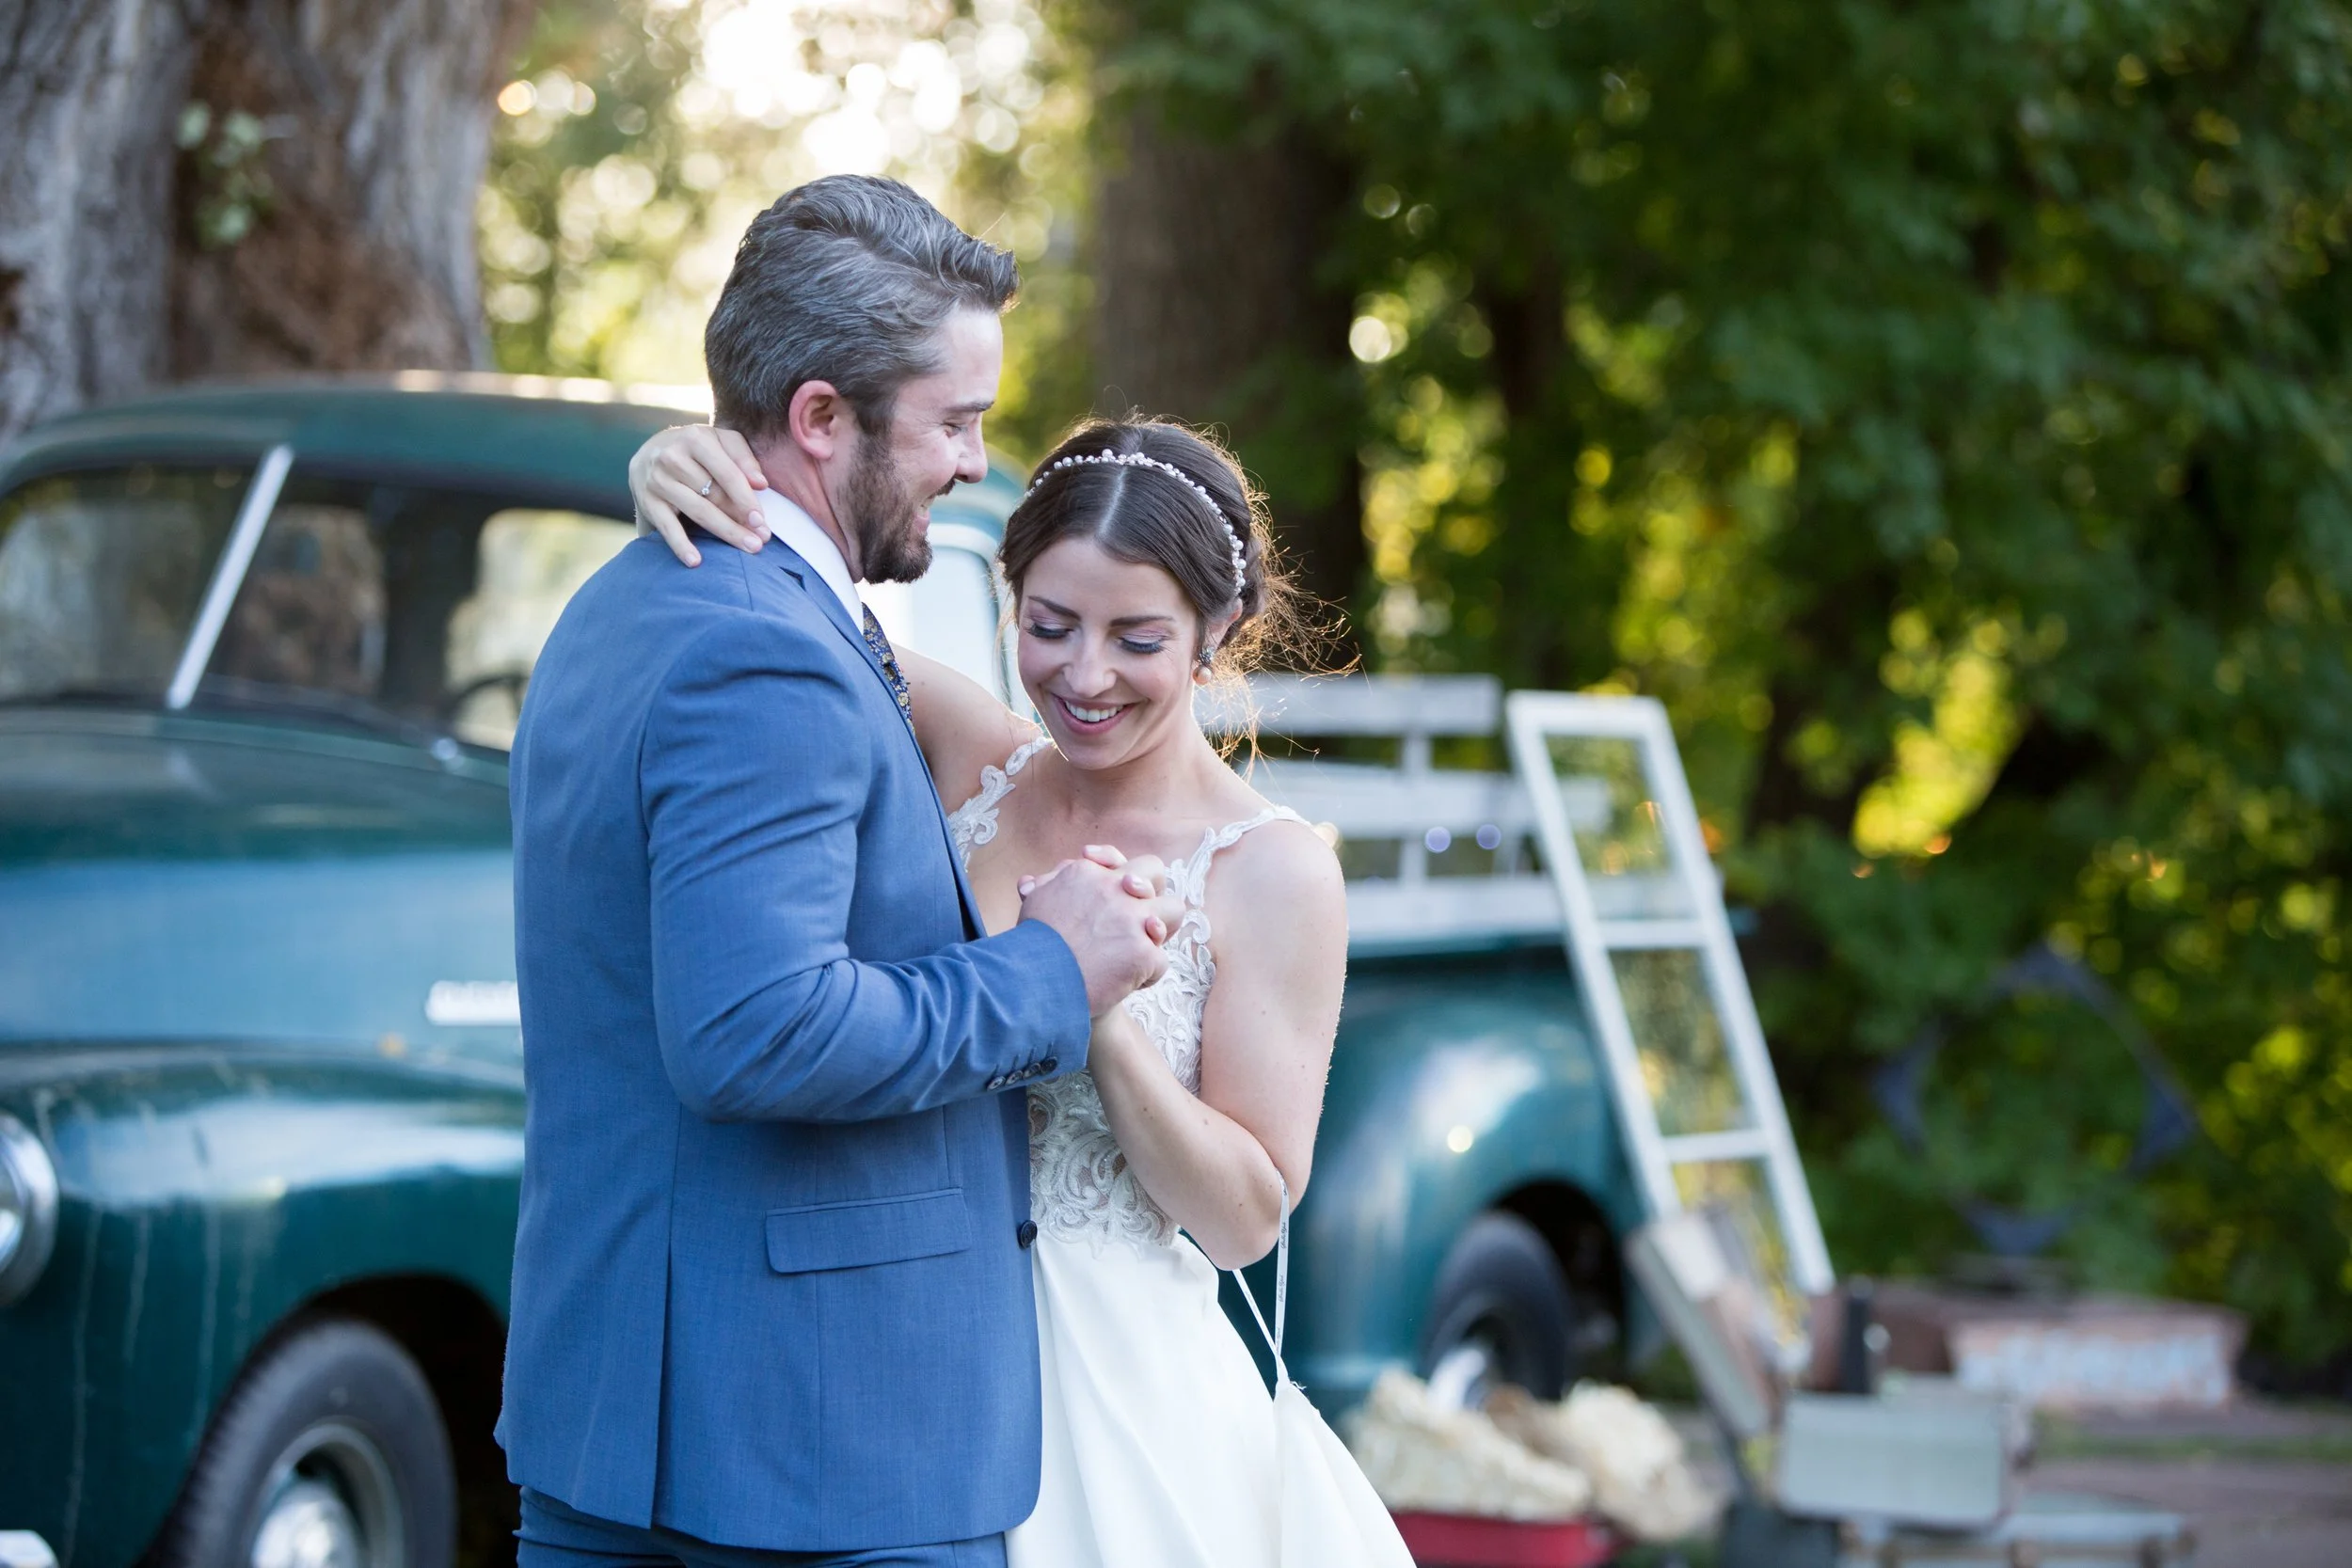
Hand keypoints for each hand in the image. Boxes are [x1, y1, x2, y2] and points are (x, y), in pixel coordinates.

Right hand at [630, 425, 768, 566]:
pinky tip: (695, 561)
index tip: (761, 520)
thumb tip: (760, 483)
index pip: (727, 473)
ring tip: (748, 547)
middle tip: (762, 540)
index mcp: (695, 439)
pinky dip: (680, 545)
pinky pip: (666, 527)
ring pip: (697, 511)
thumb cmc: (697, 449)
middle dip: (740, 519)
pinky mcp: (646, 501)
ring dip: (725, 532)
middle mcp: (672, 457)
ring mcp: (657, 480)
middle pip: (714, 495)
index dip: (745, 499)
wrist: (650, 451)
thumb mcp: (721, 441)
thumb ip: (743, 457)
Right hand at [1017, 848, 1182, 1015]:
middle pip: (1155, 871)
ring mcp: (1133, 920)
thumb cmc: (1031, 946)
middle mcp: (1115, 890)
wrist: (1034, 982)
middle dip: (1153, 891)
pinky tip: (1128, 982)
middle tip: (1142, 916)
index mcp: (1088, 873)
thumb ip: (1043, 887)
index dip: (1121, 876)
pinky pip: (1162, 960)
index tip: (1118, 890)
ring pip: (1175, 910)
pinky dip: (1147, 975)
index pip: (1119, 860)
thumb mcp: (1034, 904)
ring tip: (1146, 946)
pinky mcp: (1143, 953)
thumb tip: (1031, 881)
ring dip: (1163, 929)